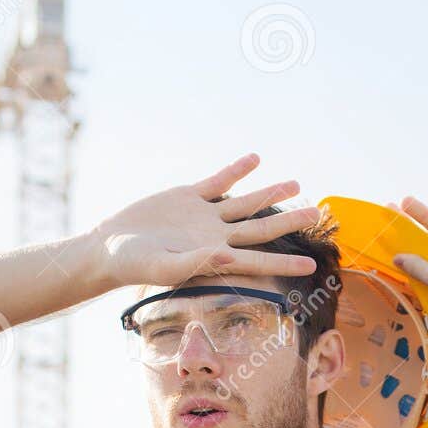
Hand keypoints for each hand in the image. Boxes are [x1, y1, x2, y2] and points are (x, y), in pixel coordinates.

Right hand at [89, 154, 321, 289]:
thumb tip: (232, 258)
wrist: (110, 247)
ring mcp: (204, 216)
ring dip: (270, 192)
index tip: (311, 265)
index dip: (284, 262)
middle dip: (288, 221)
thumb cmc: (135, 265)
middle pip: (260, 227)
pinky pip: (218, 181)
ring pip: (245, 202)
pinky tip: (255, 159)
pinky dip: (236, 170)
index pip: (257, 260)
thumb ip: (199, 263)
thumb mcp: (166, 267)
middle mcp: (216, 236)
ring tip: (296, 183)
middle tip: (316, 214)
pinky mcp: (189, 196)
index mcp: (215, 257)